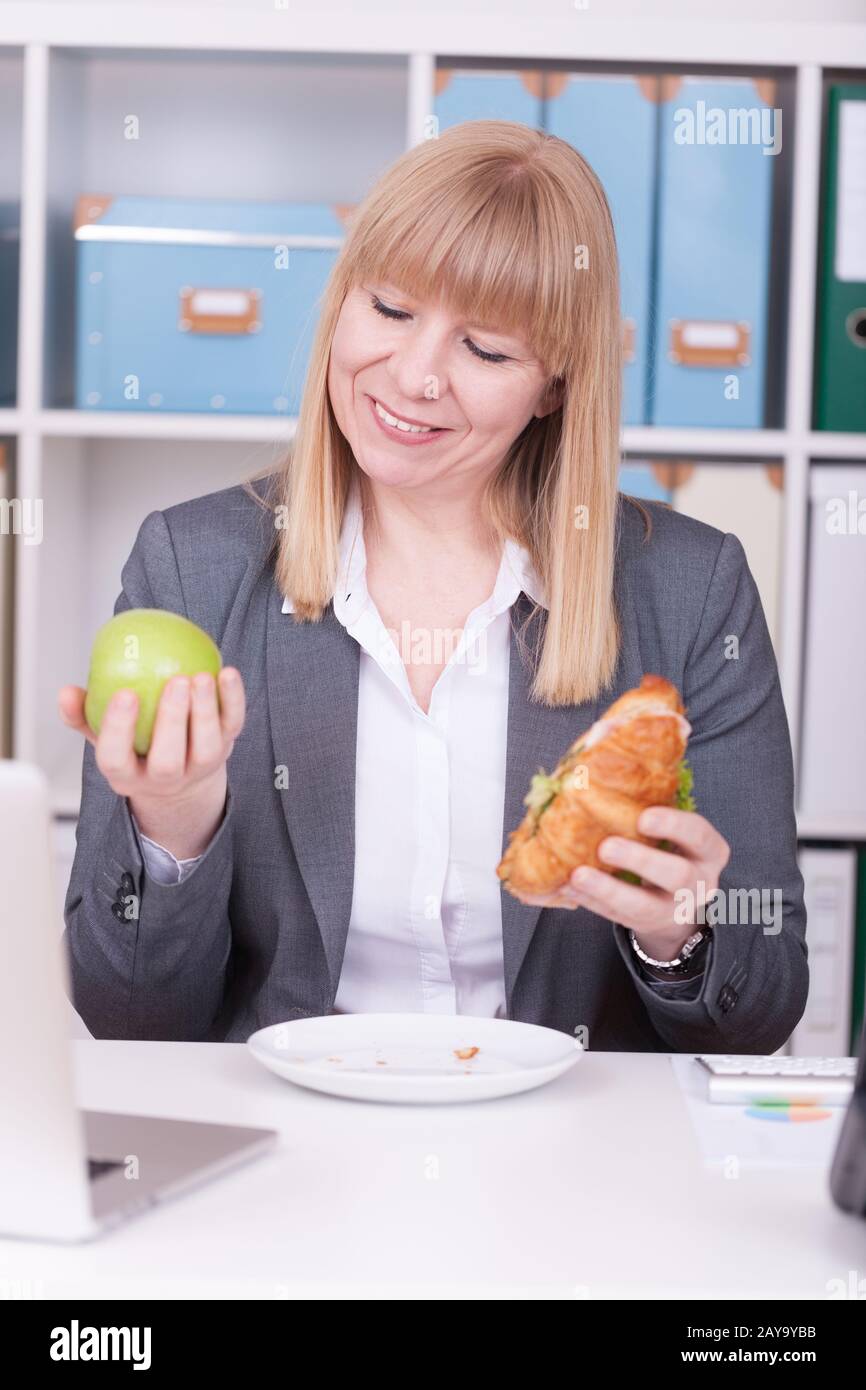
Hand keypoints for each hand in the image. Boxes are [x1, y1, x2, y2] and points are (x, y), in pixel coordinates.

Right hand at [58, 668, 245, 859]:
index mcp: (127, 776)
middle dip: (172, 721)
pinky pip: (232, 726)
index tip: (125, 693)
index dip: (119, 729)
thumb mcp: (104, 736)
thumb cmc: (134, 747)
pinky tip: (227, 672)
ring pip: (205, 747)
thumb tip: (67, 692)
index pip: (116, 758)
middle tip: (175, 681)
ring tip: (199, 676)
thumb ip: (84, 715)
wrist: (180, 780)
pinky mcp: (225, 751)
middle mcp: (164, 780)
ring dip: (205, 711)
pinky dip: (233, 700)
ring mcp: (198, 768)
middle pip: (168, 761)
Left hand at [510, 806, 730, 961]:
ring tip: (578, 875)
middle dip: (641, 861)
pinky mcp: (646, 926)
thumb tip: (605, 751)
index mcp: (708, 850)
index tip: (644, 817)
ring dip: (609, 890)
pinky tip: (567, 888)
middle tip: (606, 846)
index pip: (699, 835)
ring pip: (645, 906)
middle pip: (678, 875)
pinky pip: (617, 917)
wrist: (678, 903)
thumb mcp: (675, 831)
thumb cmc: (669, 849)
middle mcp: (699, 883)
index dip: (674, 826)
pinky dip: (591, 902)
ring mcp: (673, 909)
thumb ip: (653, 803)